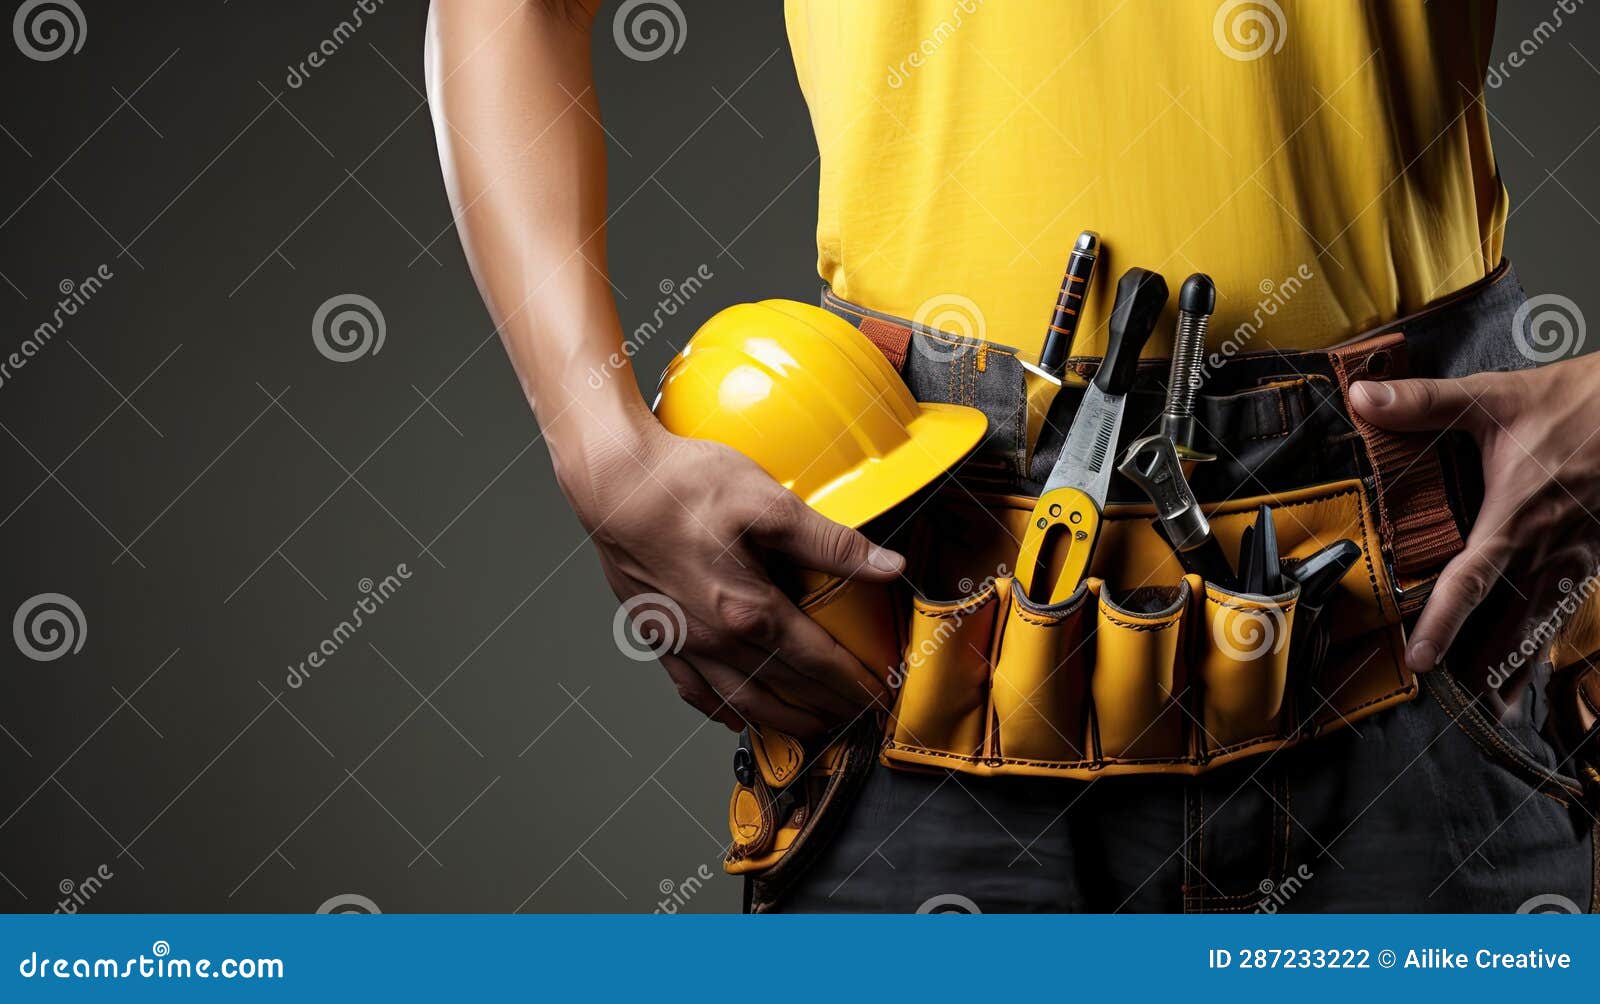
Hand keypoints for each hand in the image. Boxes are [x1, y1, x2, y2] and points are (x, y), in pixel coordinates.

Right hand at [558, 418, 902, 736]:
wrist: (612, 483)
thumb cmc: (683, 484)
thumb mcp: (769, 503)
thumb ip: (832, 542)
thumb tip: (889, 565)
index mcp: (749, 610)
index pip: (818, 662)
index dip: (855, 683)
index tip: (881, 697)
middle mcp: (717, 639)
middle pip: (786, 689)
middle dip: (829, 708)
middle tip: (860, 717)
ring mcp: (685, 642)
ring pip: (742, 702)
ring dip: (783, 721)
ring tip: (812, 728)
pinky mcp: (659, 634)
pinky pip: (695, 689)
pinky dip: (721, 710)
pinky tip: (736, 717)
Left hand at [1350, 353, 1599, 682]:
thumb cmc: (1575, 401)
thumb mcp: (1493, 396)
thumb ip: (1423, 402)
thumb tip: (1360, 396)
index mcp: (1516, 518)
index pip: (1471, 582)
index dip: (1444, 623)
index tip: (1422, 660)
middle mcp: (1548, 547)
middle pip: (1511, 623)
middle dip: (1484, 665)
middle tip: (1460, 708)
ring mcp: (1577, 553)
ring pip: (1544, 623)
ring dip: (1518, 662)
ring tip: (1496, 706)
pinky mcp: (1594, 551)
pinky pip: (1567, 605)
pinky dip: (1547, 636)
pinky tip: (1535, 656)